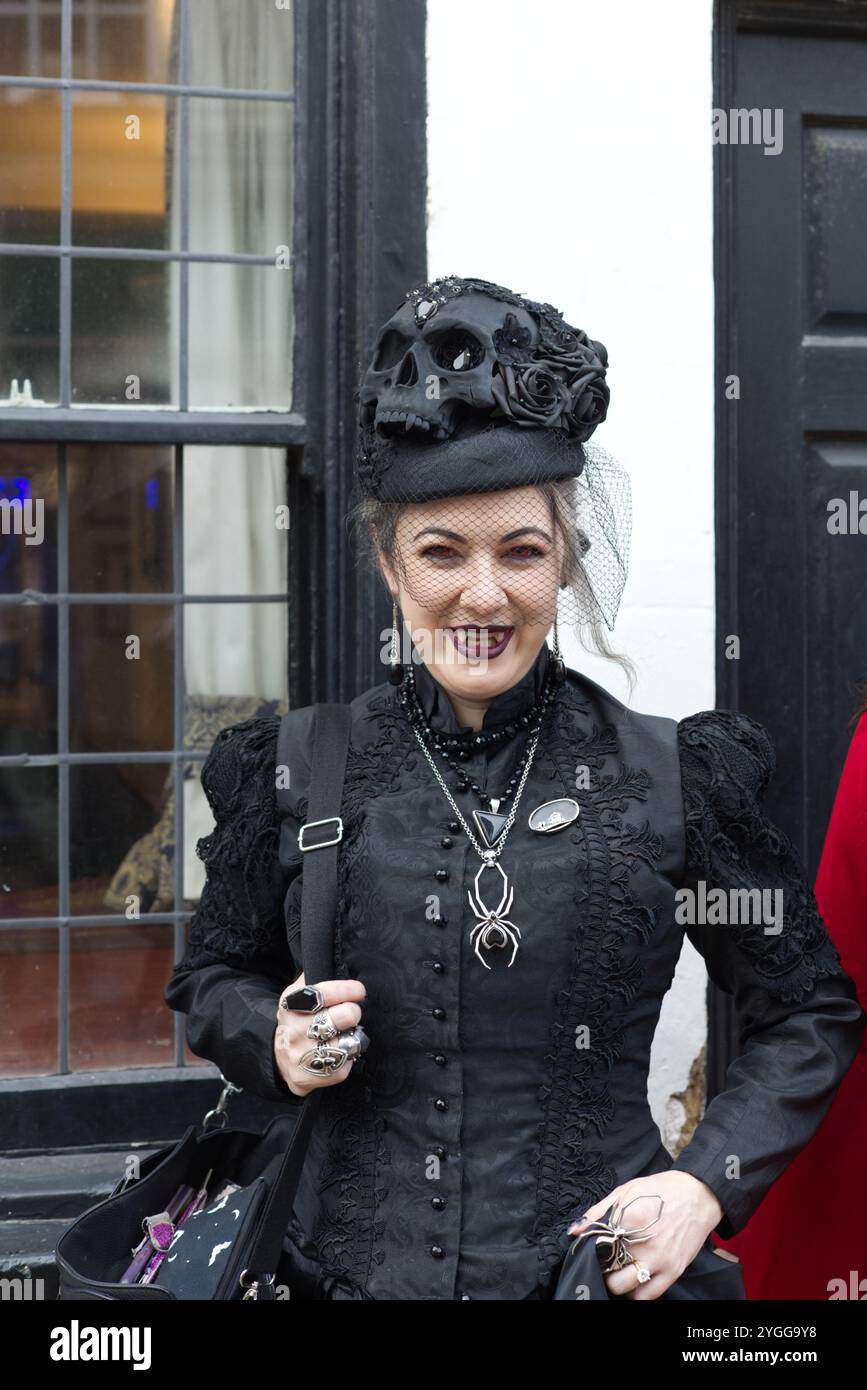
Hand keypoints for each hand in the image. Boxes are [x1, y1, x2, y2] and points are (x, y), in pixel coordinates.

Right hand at [274, 971, 366, 1097]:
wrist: (279, 1059)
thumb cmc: (299, 1019)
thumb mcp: (298, 994)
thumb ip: (314, 977)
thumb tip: (335, 960)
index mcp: (290, 1004)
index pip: (320, 993)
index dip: (345, 990)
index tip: (359, 990)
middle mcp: (293, 1030)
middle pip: (339, 1018)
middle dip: (353, 1013)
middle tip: (353, 1013)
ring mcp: (300, 1056)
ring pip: (345, 1045)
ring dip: (352, 1038)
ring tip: (347, 1034)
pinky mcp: (308, 1078)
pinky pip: (343, 1066)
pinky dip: (348, 1059)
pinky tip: (340, 1053)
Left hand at [566, 1171, 723, 1299]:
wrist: (698, 1195)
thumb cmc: (661, 1190)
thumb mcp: (627, 1190)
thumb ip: (599, 1211)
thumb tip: (576, 1230)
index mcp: (629, 1220)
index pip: (598, 1247)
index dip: (591, 1250)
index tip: (593, 1248)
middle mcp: (644, 1245)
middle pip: (611, 1276)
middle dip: (604, 1272)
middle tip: (605, 1263)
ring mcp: (660, 1261)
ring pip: (629, 1291)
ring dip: (620, 1285)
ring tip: (620, 1273)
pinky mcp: (673, 1271)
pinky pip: (650, 1295)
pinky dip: (639, 1293)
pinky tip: (635, 1280)